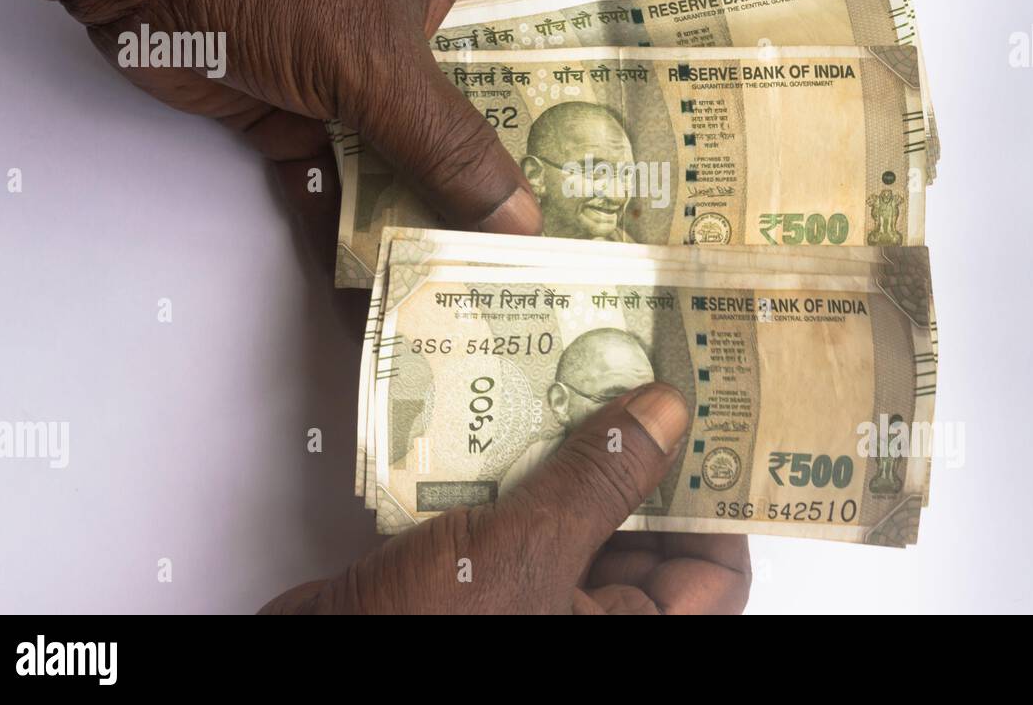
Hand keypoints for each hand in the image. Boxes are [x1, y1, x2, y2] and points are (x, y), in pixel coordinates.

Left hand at [74, 0, 542, 248]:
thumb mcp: (378, 57)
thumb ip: (450, 143)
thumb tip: (516, 218)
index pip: (541, 39)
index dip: (576, 104)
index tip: (609, 172)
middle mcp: (418, 20)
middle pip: (480, 113)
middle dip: (507, 179)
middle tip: (557, 246)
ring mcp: (361, 71)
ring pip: (415, 156)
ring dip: (434, 213)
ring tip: (484, 278)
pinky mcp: (308, 115)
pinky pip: (350, 182)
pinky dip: (360, 229)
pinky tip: (389, 282)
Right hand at [262, 384, 750, 613]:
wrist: (313, 653)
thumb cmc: (423, 634)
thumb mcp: (528, 550)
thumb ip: (603, 479)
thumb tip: (667, 416)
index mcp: (625, 637)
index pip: (714, 574)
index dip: (720, 502)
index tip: (715, 429)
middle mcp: (589, 620)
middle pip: (650, 533)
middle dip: (646, 458)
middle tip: (649, 382)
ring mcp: (537, 597)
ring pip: (586, 515)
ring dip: (582, 451)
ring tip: (590, 378)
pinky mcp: (486, 575)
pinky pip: (529, 513)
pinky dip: (528, 466)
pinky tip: (523, 411)